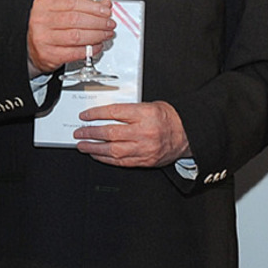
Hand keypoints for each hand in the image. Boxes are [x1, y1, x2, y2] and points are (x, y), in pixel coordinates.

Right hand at [28, 0, 116, 74]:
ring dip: (96, 35)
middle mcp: (41, 20)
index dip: (93, 7)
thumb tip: (104, 6)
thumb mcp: (60, 12)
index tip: (106, 11)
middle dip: (98, 22)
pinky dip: (90, 49)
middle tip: (109, 24)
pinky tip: (97, 46)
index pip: (73, 3)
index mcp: (44, 5)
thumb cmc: (47, 28)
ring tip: (106, 34)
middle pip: (76, 19)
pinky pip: (74, 52)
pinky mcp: (49, 55)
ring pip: (77, 36)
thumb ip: (82, 7)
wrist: (31, 49)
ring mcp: (43, 39)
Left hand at [74, 100, 189, 167]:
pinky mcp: (144, 161)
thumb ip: (130, 109)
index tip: (85, 116)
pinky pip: (120, 162)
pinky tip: (97, 155)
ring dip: (94, 148)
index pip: (114, 112)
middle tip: (79, 132)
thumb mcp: (151, 105)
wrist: (187, 135)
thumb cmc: (170, 119)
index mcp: (145, 114)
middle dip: (91, 133)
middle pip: (110, 133)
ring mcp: (144, 149)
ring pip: (112, 150)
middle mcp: (144, 132)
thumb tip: (106, 114)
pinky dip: (106, 159)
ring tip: (83, 145)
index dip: (96, 114)